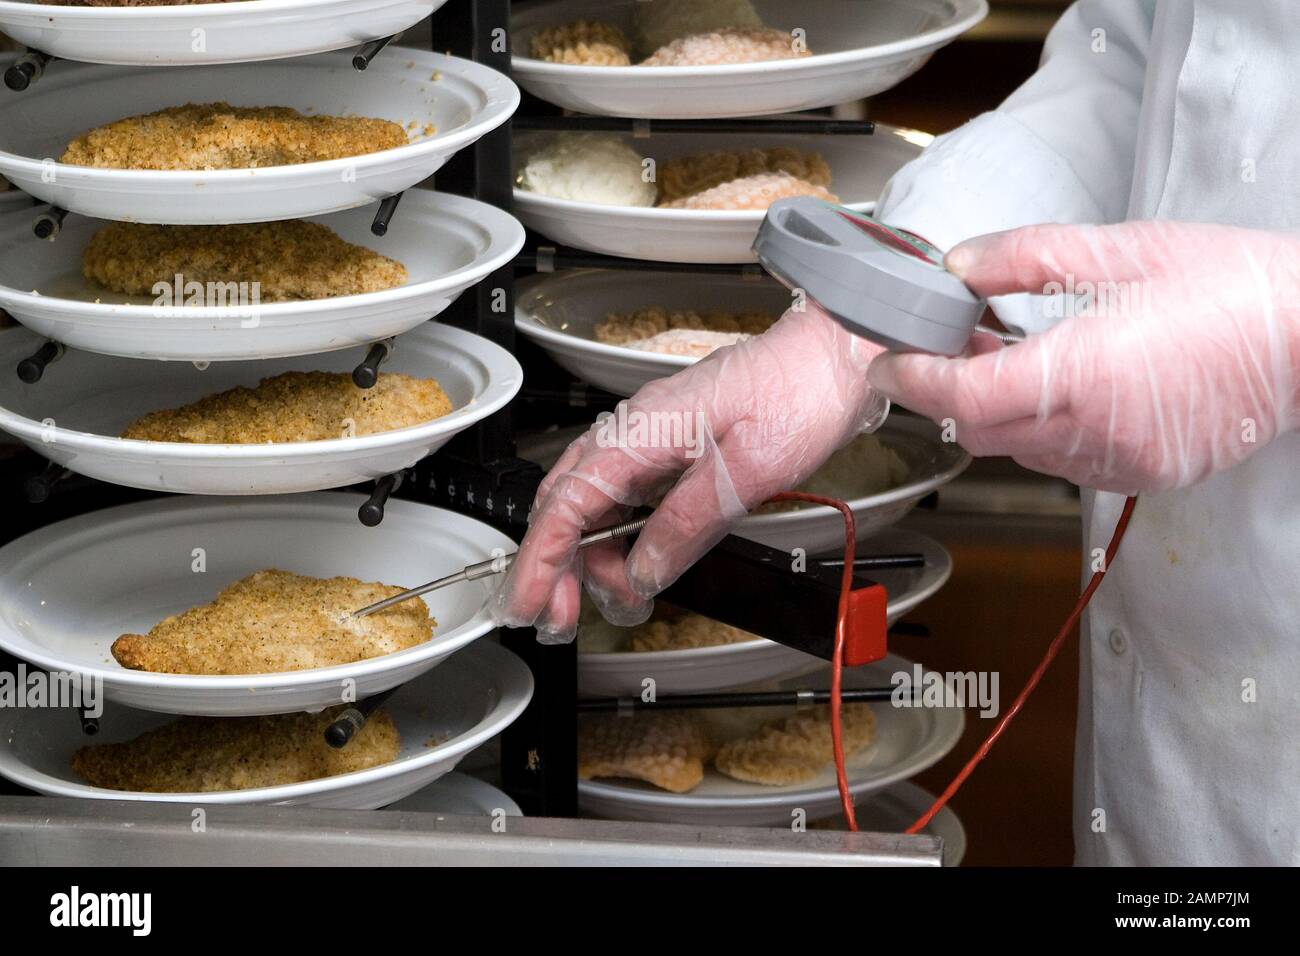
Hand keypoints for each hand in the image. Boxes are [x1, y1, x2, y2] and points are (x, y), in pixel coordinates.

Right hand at [493, 304, 887, 641]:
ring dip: (590, 557)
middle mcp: (634, 431)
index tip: (531, 605)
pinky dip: (618, 537)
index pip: (567, 504)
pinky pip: (625, 496)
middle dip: (555, 568)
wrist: (833, 356)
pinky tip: (634, 563)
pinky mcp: (670, 447)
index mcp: (642, 431)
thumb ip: (687, 523)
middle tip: (561, 618)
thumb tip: (643, 571)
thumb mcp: (747, 470)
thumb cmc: (798, 392)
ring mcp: (649, 438)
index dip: (541, 560)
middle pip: (566, 506)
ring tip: (618, 599)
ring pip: (591, 504)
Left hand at [867, 221, 1299, 492]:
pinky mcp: (1145, 473)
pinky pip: (1066, 461)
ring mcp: (1122, 461)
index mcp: (1084, 375)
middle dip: (944, 395)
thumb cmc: (1232, 287)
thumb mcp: (1122, 251)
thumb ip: (1027, 258)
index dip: (914, 381)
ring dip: (992, 412)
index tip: (887, 364)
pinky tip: (1052, 386)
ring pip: (1020, 451)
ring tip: (996, 358)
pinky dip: (1040, 429)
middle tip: (932, 351)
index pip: (966, 395)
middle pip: (982, 431)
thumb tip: (961, 266)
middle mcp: (1096, 433)